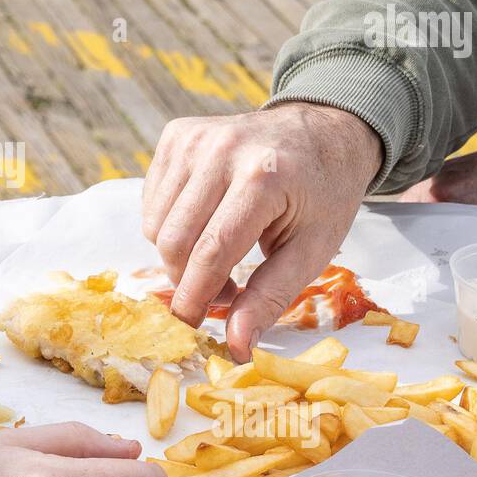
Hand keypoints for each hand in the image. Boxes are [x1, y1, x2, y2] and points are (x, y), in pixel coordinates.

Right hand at [142, 103, 382, 360]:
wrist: (323, 131)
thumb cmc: (323, 195)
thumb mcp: (313, 250)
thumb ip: (271, 297)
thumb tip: (237, 345)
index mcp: (264, 176)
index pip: (212, 250)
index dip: (197, 296)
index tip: (193, 326)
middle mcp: (222, 149)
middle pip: (174, 239)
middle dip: (186, 280)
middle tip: (220, 292)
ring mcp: (195, 137)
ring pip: (156, 223)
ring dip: (178, 254)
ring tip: (218, 254)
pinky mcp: (178, 134)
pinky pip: (152, 200)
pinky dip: (170, 225)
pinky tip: (205, 221)